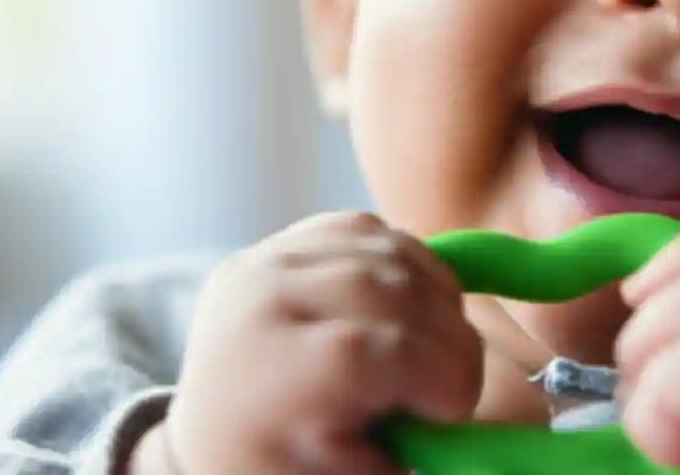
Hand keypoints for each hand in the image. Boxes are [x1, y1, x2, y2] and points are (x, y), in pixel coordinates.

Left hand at [161, 212, 482, 474]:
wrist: (212, 434)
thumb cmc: (282, 466)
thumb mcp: (350, 473)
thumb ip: (414, 443)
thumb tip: (467, 417)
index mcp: (273, 368)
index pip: (385, 350)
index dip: (444, 377)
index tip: (452, 412)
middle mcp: (264, 297)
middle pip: (392, 289)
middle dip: (447, 340)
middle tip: (452, 386)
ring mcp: (269, 258)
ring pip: (389, 250)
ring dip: (435, 298)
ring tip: (434, 348)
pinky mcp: (282, 241)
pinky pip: (367, 228)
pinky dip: (406, 262)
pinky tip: (410, 307)